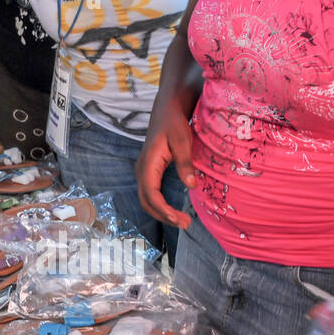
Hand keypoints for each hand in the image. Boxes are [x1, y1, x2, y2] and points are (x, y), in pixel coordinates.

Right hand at [134, 107, 196, 229]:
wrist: (166, 110)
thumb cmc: (174, 123)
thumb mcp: (182, 141)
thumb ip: (185, 163)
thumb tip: (191, 185)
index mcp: (148, 163)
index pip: (151, 193)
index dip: (163, 209)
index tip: (178, 218)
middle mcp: (142, 169)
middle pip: (146, 201)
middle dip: (163, 215)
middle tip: (185, 223)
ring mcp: (143, 171)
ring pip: (146, 200)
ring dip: (161, 213)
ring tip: (182, 220)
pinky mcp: (148, 172)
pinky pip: (150, 194)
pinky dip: (159, 206)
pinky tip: (173, 210)